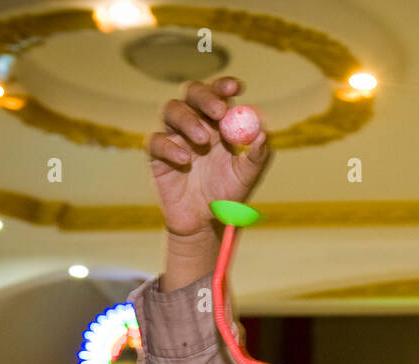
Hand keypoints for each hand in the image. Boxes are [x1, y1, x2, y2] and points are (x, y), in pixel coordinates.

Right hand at [147, 76, 271, 238]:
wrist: (205, 224)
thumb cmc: (227, 195)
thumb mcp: (247, 176)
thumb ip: (256, 155)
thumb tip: (263, 132)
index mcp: (217, 122)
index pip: (218, 93)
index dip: (224, 86)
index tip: (236, 88)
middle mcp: (194, 123)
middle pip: (191, 93)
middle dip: (205, 96)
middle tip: (219, 111)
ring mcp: (173, 137)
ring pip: (170, 110)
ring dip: (188, 120)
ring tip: (203, 141)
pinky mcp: (156, 156)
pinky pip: (155, 141)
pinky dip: (169, 147)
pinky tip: (184, 161)